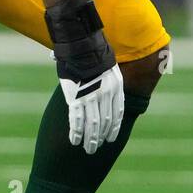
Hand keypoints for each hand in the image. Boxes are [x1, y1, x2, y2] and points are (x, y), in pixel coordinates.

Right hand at [45, 0, 123, 154]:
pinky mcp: (77, 96)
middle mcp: (106, 93)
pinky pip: (77, 119)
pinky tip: (75, 141)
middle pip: (105, 121)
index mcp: (115, 86)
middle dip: (100, 137)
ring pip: (92, 124)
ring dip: (89, 139)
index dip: (113, 127)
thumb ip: (105, 78)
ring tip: (87, 149)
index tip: (110, 138)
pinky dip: (76, 131)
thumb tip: (100, 82)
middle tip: (95, 148)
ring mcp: (92, 95)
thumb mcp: (106, 65)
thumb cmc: (90, 50)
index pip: (117, 112)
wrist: (82, 42)